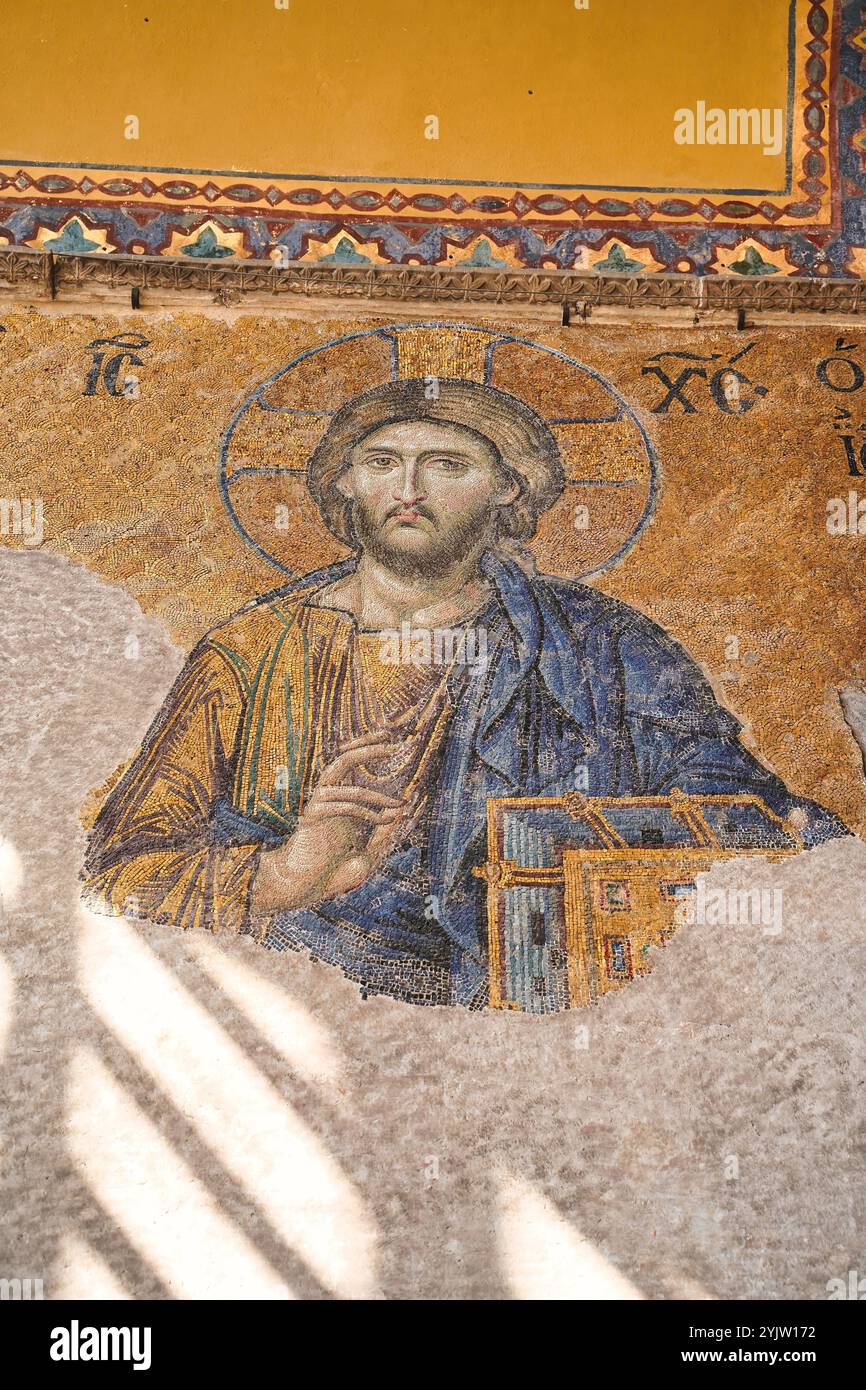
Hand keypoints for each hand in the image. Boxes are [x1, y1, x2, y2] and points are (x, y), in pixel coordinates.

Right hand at [250, 729, 405, 913]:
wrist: (306, 888)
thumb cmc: (333, 872)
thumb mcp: (368, 851)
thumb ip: (383, 834)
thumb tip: (401, 812)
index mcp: (338, 800)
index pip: (350, 764)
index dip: (366, 747)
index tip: (388, 737)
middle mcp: (327, 797)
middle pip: (343, 759)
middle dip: (367, 748)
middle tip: (393, 743)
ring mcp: (318, 805)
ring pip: (348, 787)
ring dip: (378, 797)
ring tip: (400, 806)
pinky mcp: (313, 816)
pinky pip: (344, 806)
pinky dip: (368, 812)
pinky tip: (384, 821)